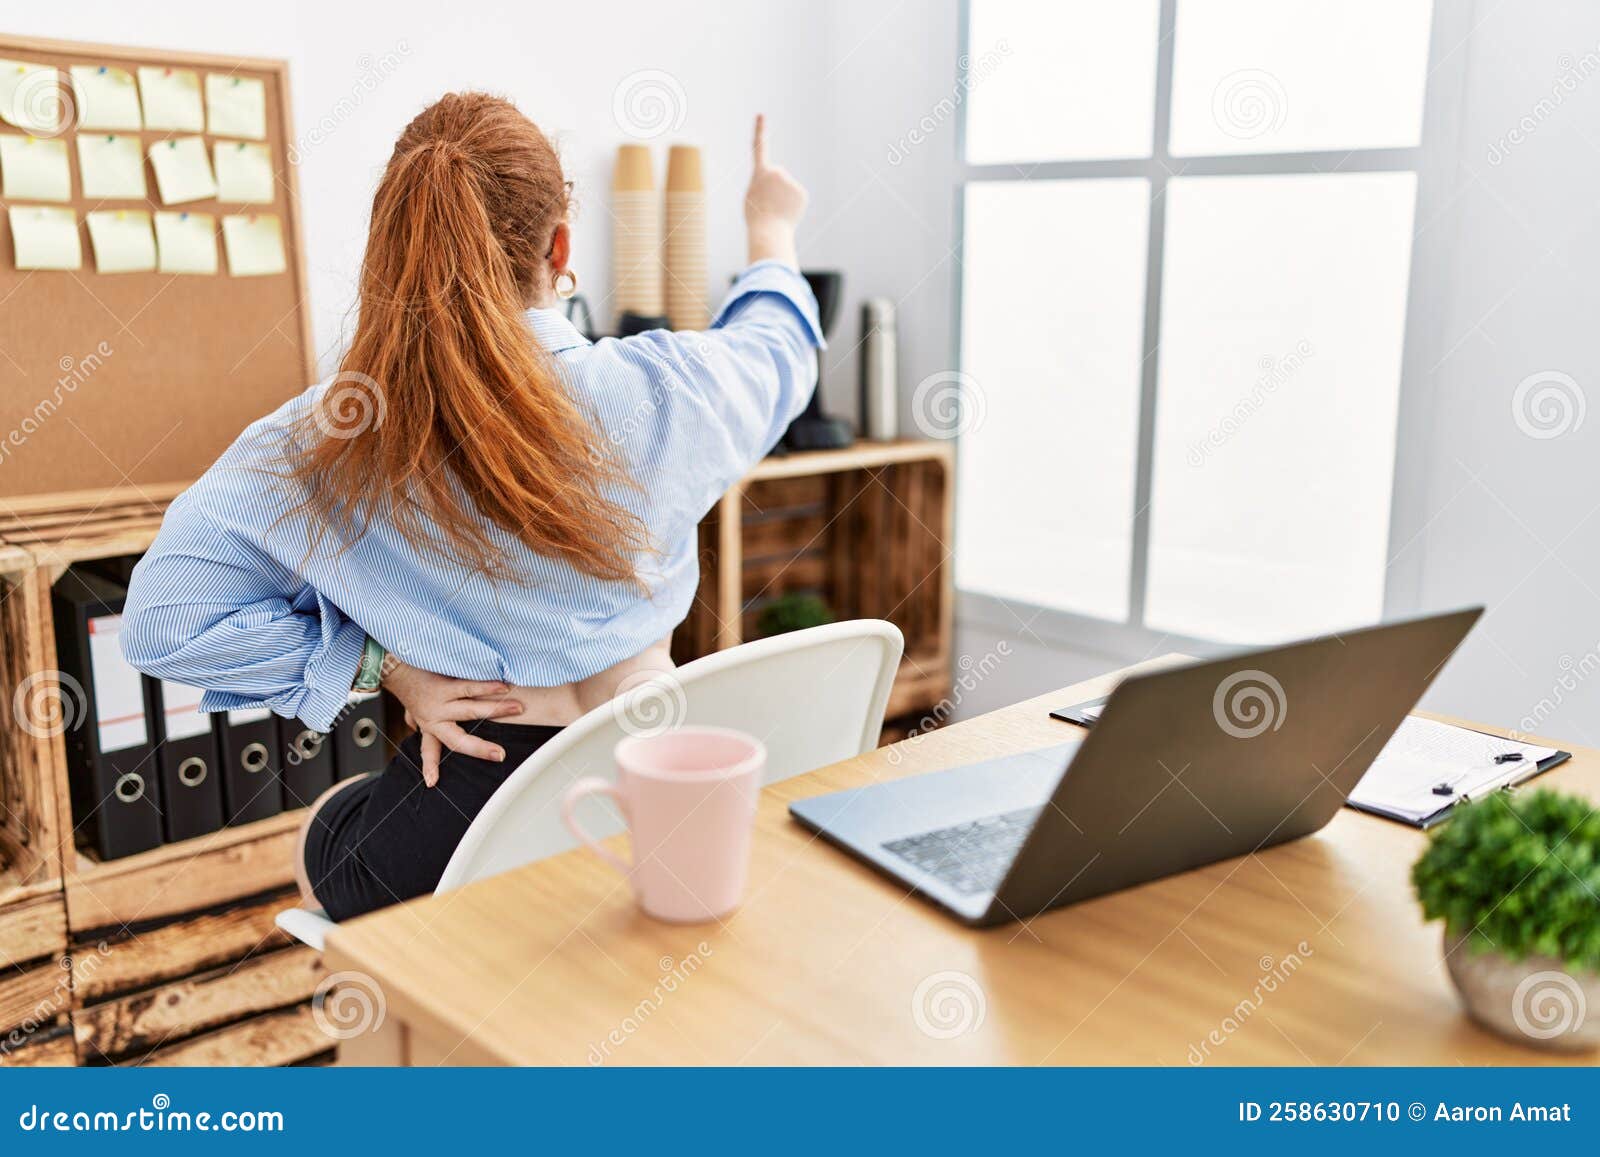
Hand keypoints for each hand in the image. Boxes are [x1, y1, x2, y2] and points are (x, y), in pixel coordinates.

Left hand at [381, 659, 520, 786]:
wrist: (398, 663)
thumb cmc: (411, 683)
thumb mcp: (409, 705)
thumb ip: (413, 717)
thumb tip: (411, 723)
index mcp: (428, 725)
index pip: (430, 749)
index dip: (431, 766)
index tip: (432, 782)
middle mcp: (434, 718)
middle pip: (458, 739)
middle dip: (479, 749)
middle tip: (500, 755)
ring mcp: (440, 702)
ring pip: (471, 710)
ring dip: (496, 709)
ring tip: (517, 708)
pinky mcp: (445, 685)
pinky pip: (469, 687)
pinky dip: (487, 687)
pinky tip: (503, 687)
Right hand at [744, 114, 805, 267]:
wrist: (769, 231)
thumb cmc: (756, 216)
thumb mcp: (752, 197)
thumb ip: (762, 185)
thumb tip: (772, 187)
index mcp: (761, 172)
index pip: (759, 147)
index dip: (760, 130)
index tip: (761, 115)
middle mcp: (778, 172)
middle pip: (777, 176)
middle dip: (774, 187)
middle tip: (768, 204)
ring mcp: (791, 182)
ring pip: (787, 188)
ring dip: (782, 198)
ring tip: (776, 210)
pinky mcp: (802, 193)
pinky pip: (796, 197)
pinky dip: (792, 205)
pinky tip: (786, 213)